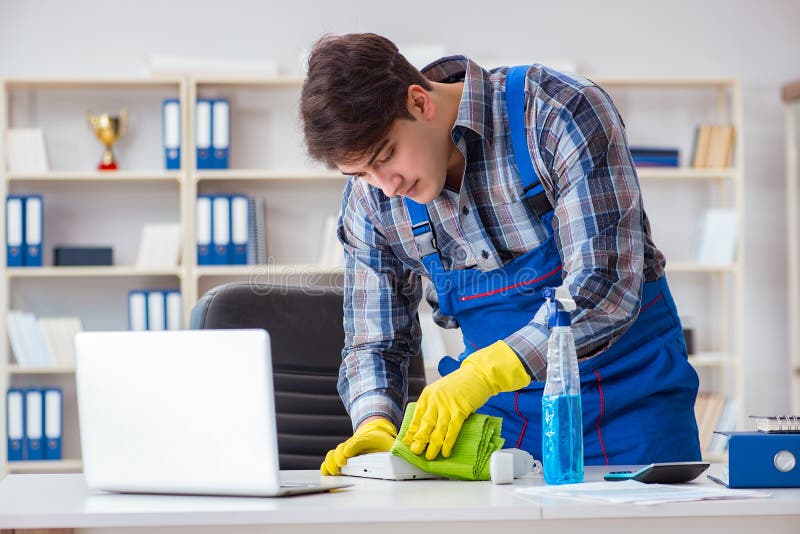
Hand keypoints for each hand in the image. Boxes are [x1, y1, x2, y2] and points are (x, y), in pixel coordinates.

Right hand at [320, 418, 396, 474]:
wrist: (375, 433)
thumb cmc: (383, 443)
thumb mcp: (392, 445)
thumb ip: (396, 452)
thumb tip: (403, 457)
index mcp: (369, 439)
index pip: (360, 441)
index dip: (353, 446)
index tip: (348, 454)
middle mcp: (354, 444)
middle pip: (343, 447)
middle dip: (339, 456)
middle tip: (341, 463)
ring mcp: (346, 450)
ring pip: (334, 454)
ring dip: (331, 462)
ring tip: (333, 472)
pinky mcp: (341, 457)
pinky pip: (330, 460)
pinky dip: (326, 466)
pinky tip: (326, 474)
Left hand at [402, 341, 529, 459]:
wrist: (478, 374)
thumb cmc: (460, 384)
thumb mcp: (440, 391)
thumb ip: (433, 406)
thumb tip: (427, 426)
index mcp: (427, 395)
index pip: (416, 417)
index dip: (411, 431)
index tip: (407, 442)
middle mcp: (434, 400)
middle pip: (424, 424)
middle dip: (419, 440)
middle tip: (415, 452)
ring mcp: (447, 405)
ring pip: (437, 429)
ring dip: (433, 445)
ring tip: (429, 456)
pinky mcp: (460, 410)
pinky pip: (452, 429)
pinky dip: (448, 442)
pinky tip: (445, 451)